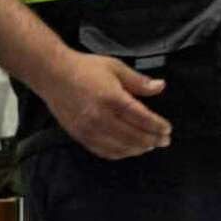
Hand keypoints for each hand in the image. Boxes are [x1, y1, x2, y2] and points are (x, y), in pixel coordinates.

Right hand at [44, 50, 169, 159]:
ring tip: (150, 146)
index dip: (157, 126)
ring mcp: (89, 129)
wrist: (52, 74)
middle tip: (164, 141)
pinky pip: (104, 151)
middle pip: (133, 136)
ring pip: (120, 148)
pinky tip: (129, 150)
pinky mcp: (80, 136)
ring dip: (138, 149)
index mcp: (111, 98)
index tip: (168, 129)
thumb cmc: (85, 68)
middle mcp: (100, 117)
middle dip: (152, 140)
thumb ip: (138, 81)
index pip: (141, 118)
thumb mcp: (115, 67)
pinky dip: (120, 153)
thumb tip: (161, 86)